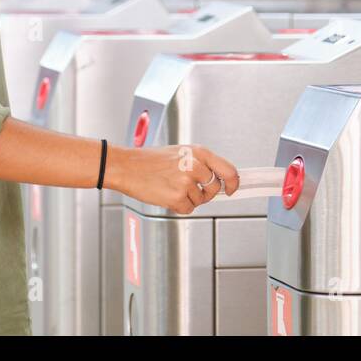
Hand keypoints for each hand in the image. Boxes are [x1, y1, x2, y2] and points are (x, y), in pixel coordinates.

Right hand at [106, 144, 238, 215]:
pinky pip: (188, 209)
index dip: (233, 183)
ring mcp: (186, 182)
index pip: (228, 170)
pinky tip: (167, 194)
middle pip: (215, 188)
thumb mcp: (181, 153)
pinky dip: (179, 206)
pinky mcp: (177, 197)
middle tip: (190, 188)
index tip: (231, 189)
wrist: (127, 166)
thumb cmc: (150, 160)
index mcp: (199, 152)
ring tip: (172, 187)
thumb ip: (201, 163)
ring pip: (201, 200)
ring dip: (189, 199)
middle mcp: (195, 165)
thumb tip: (218, 179)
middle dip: (206, 193)